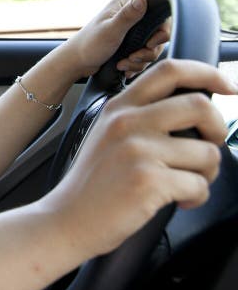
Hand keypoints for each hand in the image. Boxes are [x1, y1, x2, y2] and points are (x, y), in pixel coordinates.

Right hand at [40, 59, 235, 256]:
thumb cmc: (91, 184)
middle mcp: (127, 123)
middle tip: (211, 145)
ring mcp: (137, 150)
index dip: (207, 73)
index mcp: (119, 108)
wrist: (66, 219)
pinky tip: (177, 201)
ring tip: (185, 184)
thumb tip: (191, 112)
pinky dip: (196, 197)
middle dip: (218, 127)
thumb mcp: (107, 136)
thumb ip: (140, 118)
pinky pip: (198, 185)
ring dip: (207, 173)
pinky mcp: (148, 180)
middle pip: (198, 104)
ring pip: (206, 152)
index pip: (169, 70)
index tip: (227, 86)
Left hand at [62, 0, 170, 79]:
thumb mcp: (111, 31)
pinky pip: (145, 54)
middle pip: (159, 33)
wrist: (77, 62)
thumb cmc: (90, 45)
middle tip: (132, 58)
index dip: (160, 33)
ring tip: (123, 65)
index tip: (149, 45)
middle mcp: (132, 10)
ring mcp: (132, 27)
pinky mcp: (131, 40)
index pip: (160, 13)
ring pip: (152, 46)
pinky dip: (136, 64)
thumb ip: (128, 16)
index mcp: (128, 1)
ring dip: (140, 60)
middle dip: (147, 51)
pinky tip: (124, 68)